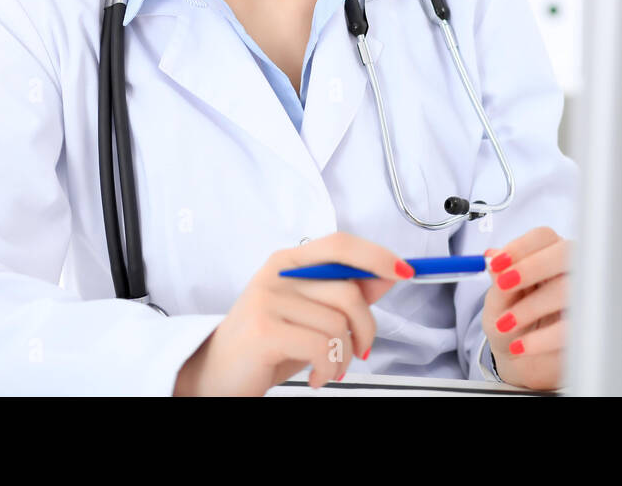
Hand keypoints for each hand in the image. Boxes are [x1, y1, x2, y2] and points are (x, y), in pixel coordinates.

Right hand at [173, 231, 414, 394]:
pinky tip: (316, 376)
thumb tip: (389, 274)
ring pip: (338, 323)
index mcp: (288, 262)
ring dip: (344, 356)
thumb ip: (346, 293)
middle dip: (366, 328)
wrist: (215, 376)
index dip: (377, 256)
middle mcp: (276, 273)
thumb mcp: (310, 315)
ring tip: (330, 368)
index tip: (405, 271)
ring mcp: (267, 299)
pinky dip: (329, 367)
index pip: (341, 245)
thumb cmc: (266, 346)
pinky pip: (322, 345)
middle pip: (348, 291)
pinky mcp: (264, 329)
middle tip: (361, 351)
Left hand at [482, 227, 570, 390]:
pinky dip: (542, 338)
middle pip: (564, 253)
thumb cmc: (511, 322)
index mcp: (546, 255)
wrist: (523, 362)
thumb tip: (493, 257)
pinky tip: (520, 346)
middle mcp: (570, 270)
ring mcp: (582, 297)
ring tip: (505, 324)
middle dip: (532, 267)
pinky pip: (570, 327)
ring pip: (567, 288)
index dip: (520, 247)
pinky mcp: (587, 327)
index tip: (497, 263)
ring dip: (531, 306)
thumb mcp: (497, 302)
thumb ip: (498, 279)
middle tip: (504, 284)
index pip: (543, 237)